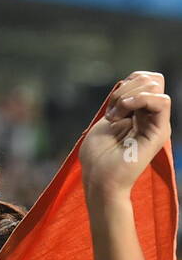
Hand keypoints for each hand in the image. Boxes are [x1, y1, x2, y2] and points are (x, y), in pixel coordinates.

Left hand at [80, 71, 170, 195]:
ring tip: (114, 118)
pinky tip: (122, 114)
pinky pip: (162, 101)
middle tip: (111, 113)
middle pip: (151, 79)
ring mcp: (157, 123)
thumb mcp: (106, 121)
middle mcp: (151, 116)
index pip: (144, 80)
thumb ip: (121, 101)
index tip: (110, 107)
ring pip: (155, 86)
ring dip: (127, 96)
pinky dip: (139, 100)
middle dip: (126, 88)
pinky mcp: (159, 131)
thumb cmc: (97, 157)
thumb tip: (130, 85)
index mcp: (139, 113)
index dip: (127, 84)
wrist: (99, 180)